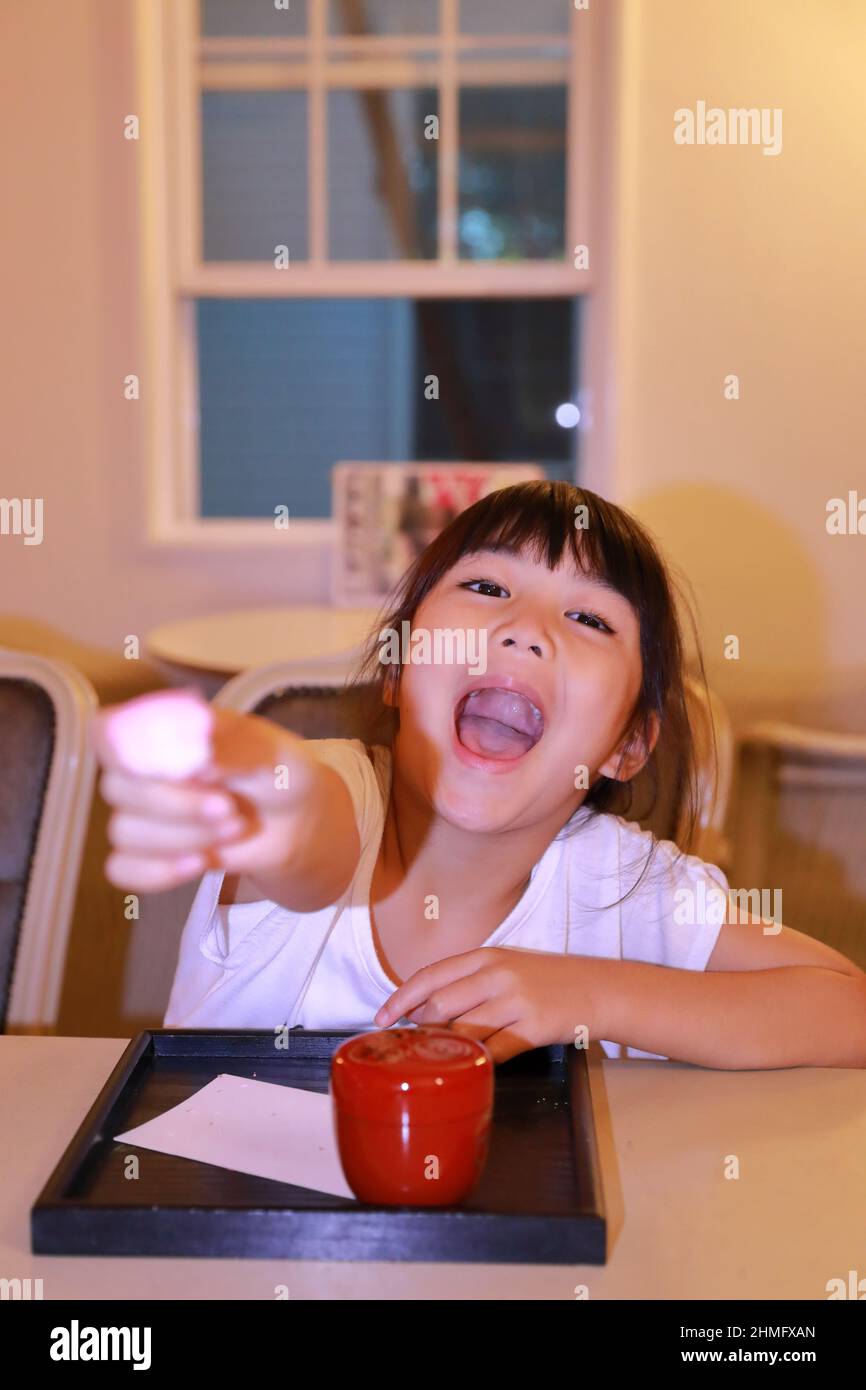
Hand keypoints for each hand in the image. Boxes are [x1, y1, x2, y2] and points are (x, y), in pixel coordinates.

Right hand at [90, 688, 317, 891]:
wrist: (294, 821)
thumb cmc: (274, 770)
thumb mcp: (266, 750)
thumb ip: (229, 749)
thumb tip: (195, 761)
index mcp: (160, 728)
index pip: (106, 730)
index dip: (124, 748)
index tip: (172, 764)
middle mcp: (140, 770)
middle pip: (116, 788)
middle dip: (176, 803)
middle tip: (228, 807)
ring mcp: (140, 815)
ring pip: (124, 831)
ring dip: (183, 836)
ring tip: (234, 827)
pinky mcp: (146, 856)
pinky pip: (123, 869)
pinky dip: (160, 871)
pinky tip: (201, 862)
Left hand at [373, 948, 599, 1063]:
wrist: (597, 989)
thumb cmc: (547, 981)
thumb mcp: (506, 967)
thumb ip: (468, 982)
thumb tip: (424, 1008)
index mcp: (485, 956)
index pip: (430, 975)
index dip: (400, 998)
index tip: (381, 1018)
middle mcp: (497, 974)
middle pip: (440, 1005)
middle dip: (420, 1029)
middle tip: (415, 1044)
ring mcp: (515, 1001)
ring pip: (463, 1030)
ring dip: (445, 1047)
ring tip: (438, 1057)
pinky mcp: (532, 1028)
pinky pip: (492, 1051)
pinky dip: (475, 1062)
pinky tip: (470, 1068)